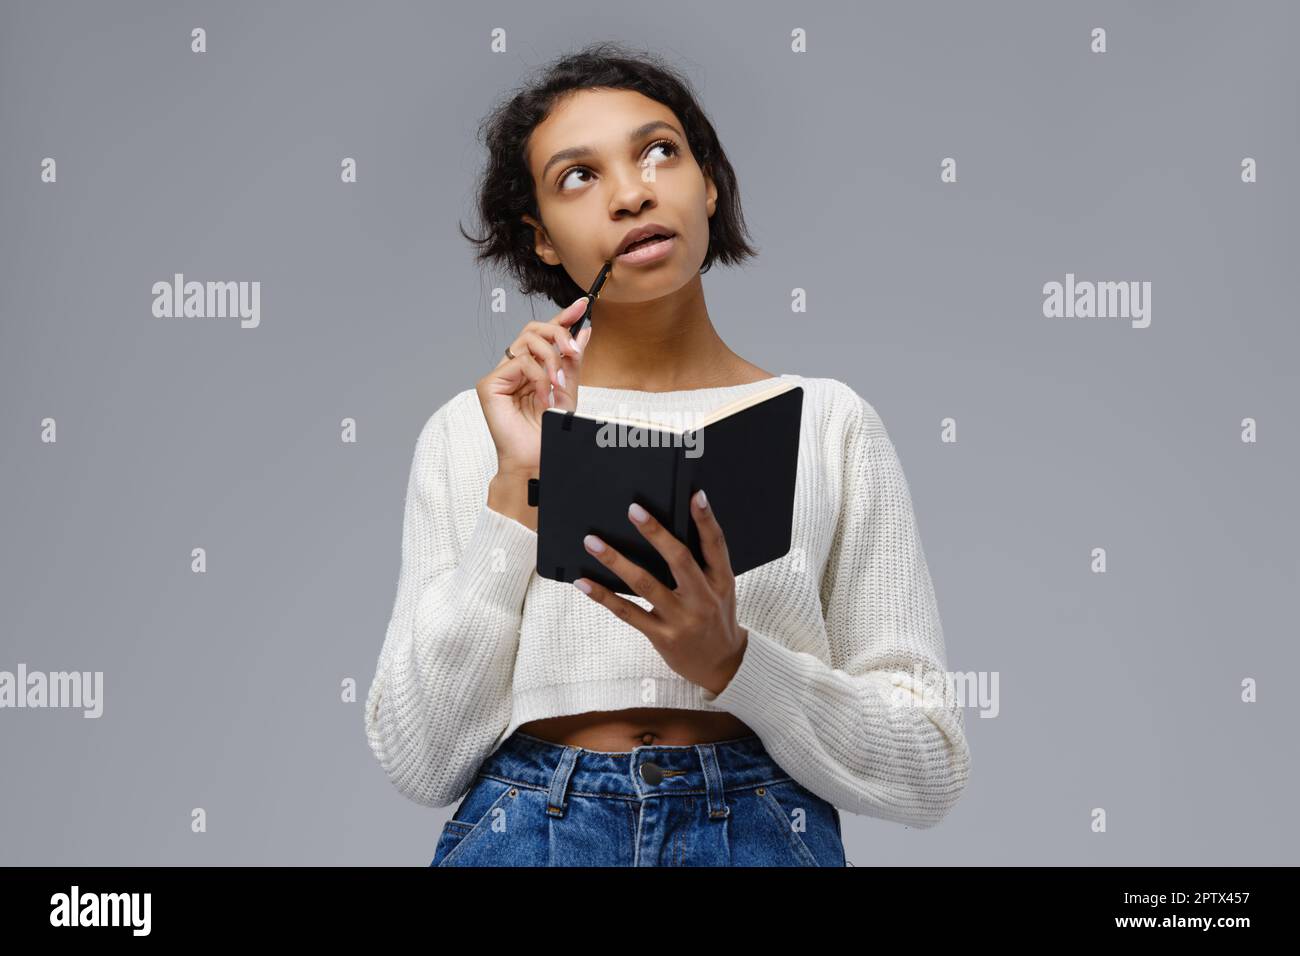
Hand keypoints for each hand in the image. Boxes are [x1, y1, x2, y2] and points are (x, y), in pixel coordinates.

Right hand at [476, 296, 593, 476]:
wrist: (536, 459)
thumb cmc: (549, 432)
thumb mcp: (569, 390)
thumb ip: (573, 361)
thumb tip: (584, 331)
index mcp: (531, 368)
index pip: (544, 335)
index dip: (562, 317)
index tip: (582, 305)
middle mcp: (513, 368)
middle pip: (533, 329)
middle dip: (558, 334)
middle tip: (573, 352)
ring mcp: (499, 375)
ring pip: (527, 341)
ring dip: (551, 359)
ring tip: (559, 384)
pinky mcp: (489, 385)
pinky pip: (519, 362)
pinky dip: (539, 377)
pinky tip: (545, 396)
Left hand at [573, 488, 748, 695]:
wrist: (721, 664)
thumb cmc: (716, 617)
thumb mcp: (720, 588)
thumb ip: (702, 563)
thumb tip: (670, 529)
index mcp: (720, 580)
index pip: (715, 545)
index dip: (706, 519)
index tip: (695, 496)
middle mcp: (703, 597)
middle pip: (679, 559)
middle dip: (655, 533)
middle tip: (633, 509)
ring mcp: (681, 618)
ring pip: (645, 584)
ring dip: (616, 560)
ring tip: (593, 542)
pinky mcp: (662, 636)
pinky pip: (627, 612)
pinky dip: (603, 595)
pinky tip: (584, 582)